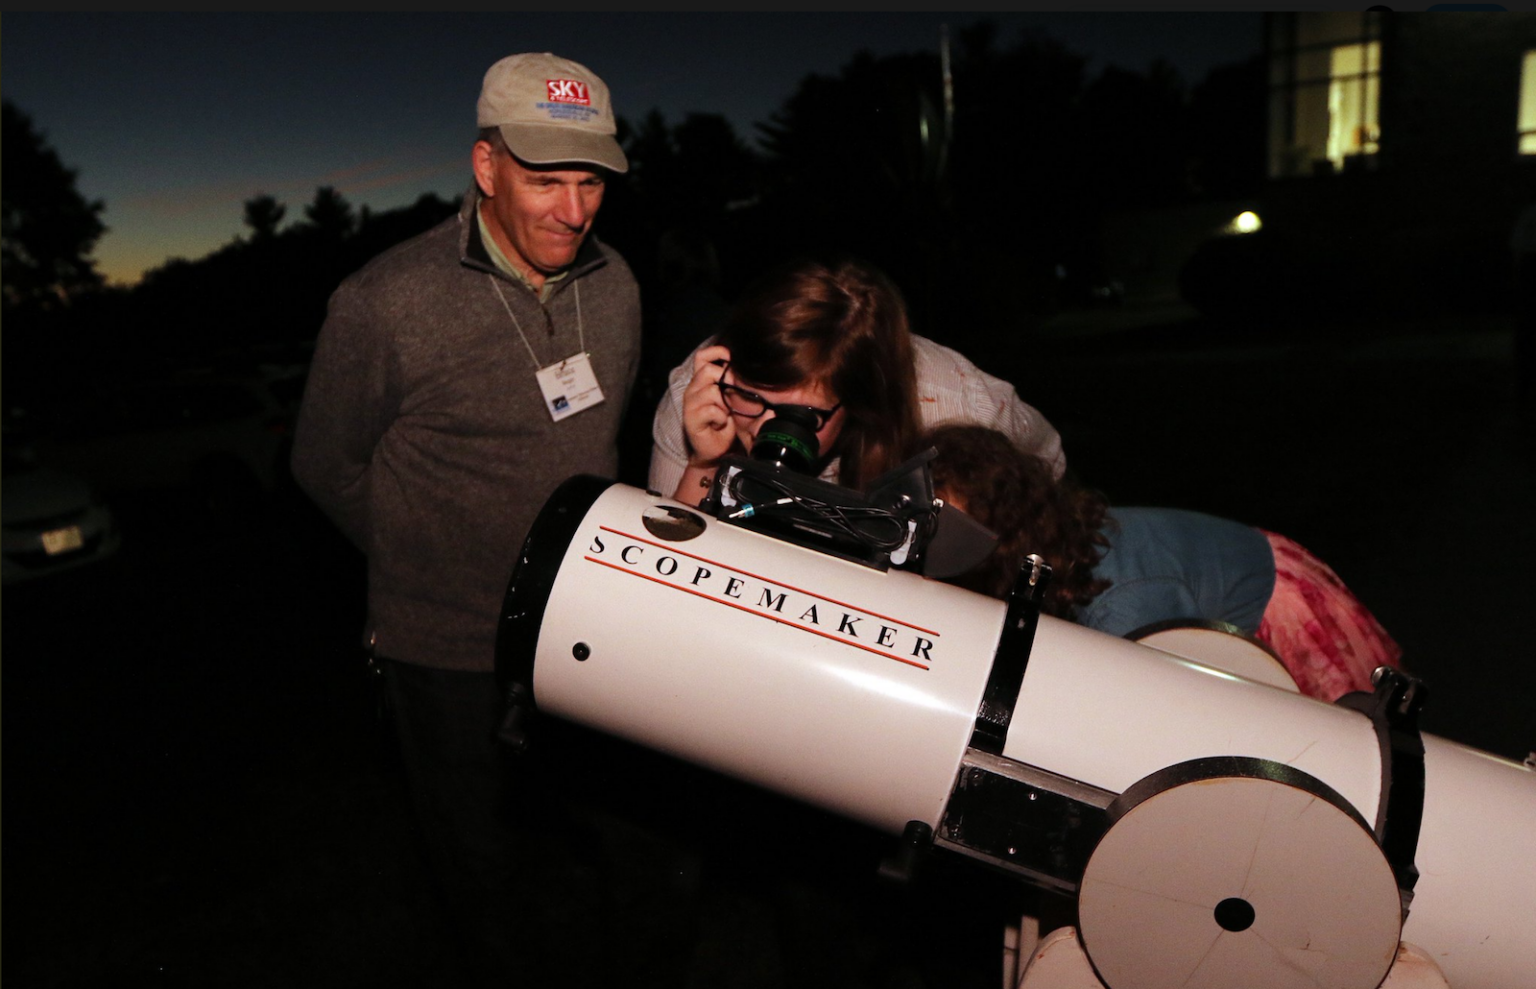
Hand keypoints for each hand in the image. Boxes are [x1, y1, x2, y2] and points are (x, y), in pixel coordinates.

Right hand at [681, 344, 735, 468]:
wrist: (714, 449)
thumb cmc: (725, 422)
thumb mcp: (733, 399)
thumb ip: (735, 384)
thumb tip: (750, 370)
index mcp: (702, 380)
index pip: (703, 357)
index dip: (718, 352)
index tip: (733, 358)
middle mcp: (693, 388)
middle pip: (708, 370)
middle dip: (727, 381)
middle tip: (735, 395)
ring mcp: (690, 403)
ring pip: (711, 390)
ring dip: (724, 403)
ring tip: (727, 413)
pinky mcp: (690, 418)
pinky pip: (711, 410)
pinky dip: (721, 417)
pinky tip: (721, 423)